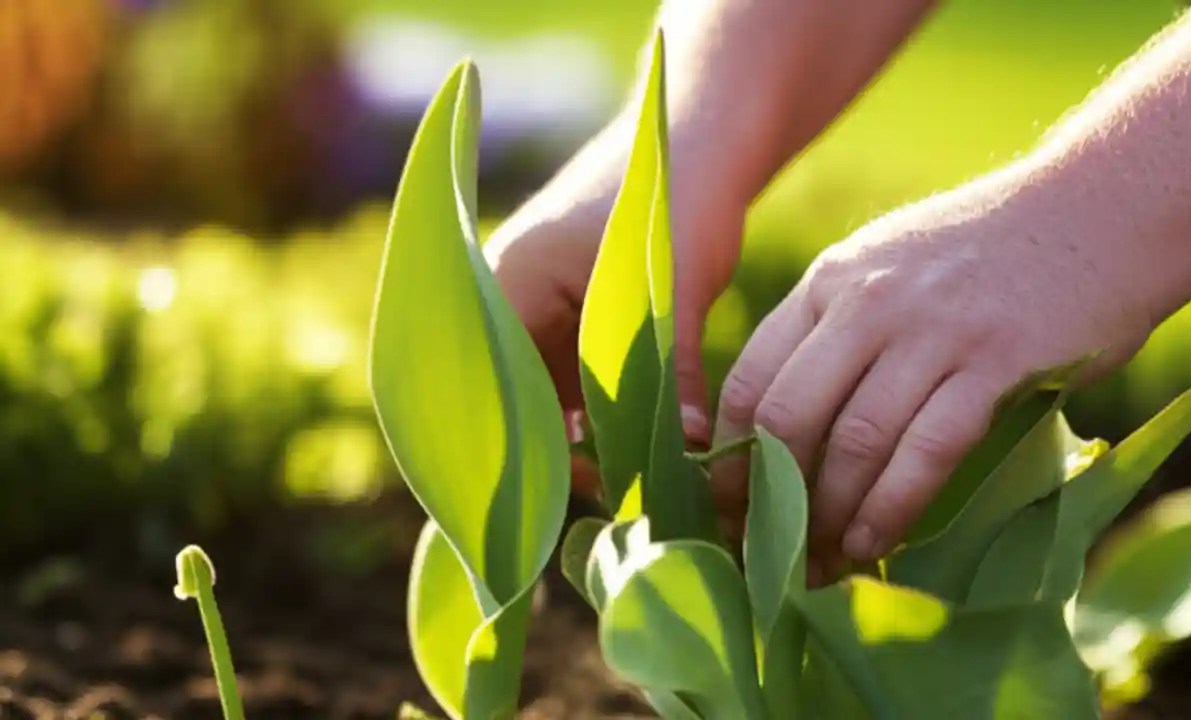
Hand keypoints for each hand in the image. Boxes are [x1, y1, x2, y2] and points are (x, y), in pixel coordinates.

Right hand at [485, 120, 746, 491]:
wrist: (699, 146)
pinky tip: (642, 449)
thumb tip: (689, 450)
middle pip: (513, 402)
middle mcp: (506, 306)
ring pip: (548, 402)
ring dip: (588, 440)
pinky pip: (577, 389)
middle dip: (558, 452)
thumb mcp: (673, 291)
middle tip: (615, 493)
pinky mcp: (571, 327)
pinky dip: (607, 418)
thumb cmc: (675, 197)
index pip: (486, 387)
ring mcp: (537, 318)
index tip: (575, 490)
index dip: (521, 446)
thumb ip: (674, 372)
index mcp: (504, 287)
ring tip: (635, 480)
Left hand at [709, 169, 1154, 568]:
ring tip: (823, 562)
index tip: (728, 506)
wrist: (1100, 206)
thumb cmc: (987, 249)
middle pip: (790, 418)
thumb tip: (785, 421)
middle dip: (770, 497)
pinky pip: (926, 451)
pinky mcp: (996, 360)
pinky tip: (874, 542)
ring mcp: (932, 329)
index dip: (728, 455)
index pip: (750, 377)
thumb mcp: (889, 262)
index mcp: (829, 280)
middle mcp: (868, 301)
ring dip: (831, 516)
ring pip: (855, 442)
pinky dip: (892, 508)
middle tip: (769, 548)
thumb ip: (836, 324)